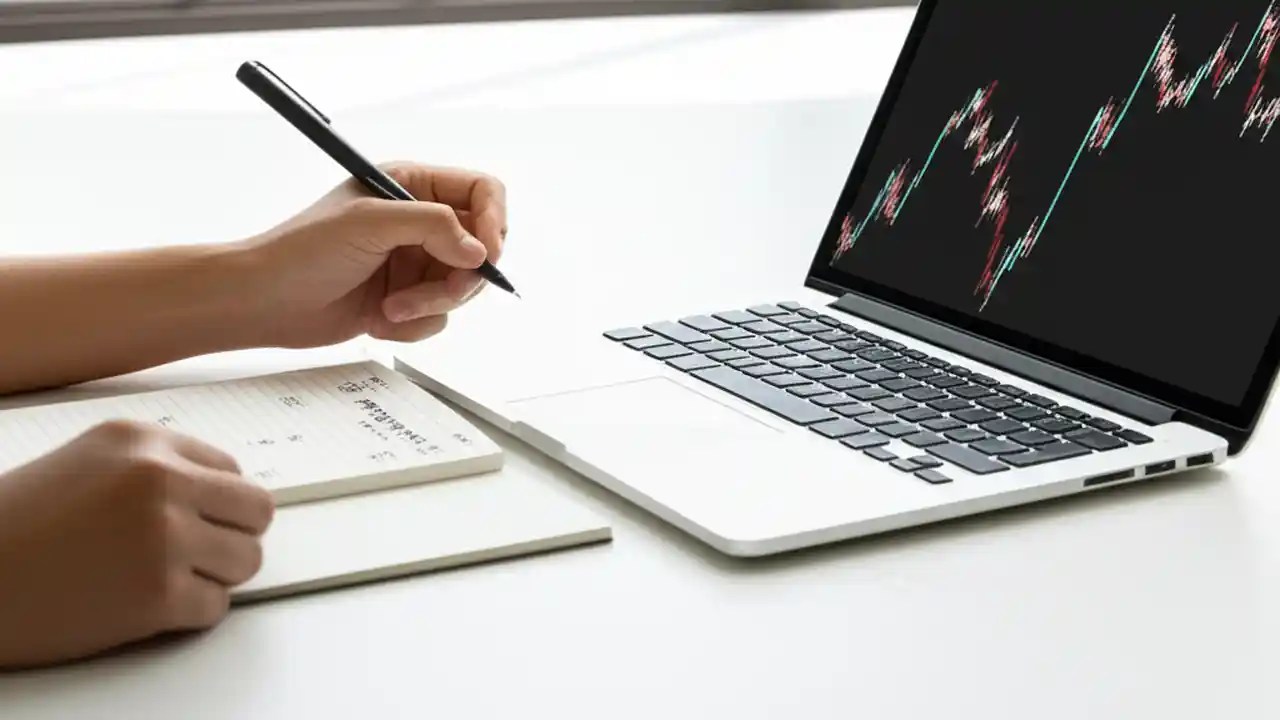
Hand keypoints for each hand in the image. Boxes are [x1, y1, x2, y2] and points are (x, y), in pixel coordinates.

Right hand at [0, 420, 273, 668]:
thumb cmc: (18, 526)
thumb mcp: (90, 461)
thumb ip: (160, 465)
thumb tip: (226, 490)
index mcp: (145, 443)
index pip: (233, 470)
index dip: (217, 503)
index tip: (196, 519)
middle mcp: (162, 482)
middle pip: (257, 511)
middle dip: (234, 535)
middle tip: (199, 552)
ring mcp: (164, 538)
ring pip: (247, 560)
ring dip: (215, 575)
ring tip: (164, 576)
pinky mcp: (159, 595)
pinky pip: (217, 607)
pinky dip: (190, 613)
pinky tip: (146, 604)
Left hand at [242, 162, 506, 347]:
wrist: (264, 302)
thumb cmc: (302, 251)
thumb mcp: (370, 222)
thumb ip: (433, 226)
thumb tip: (478, 251)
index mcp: (411, 185)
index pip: (482, 192)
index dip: (495, 222)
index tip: (487, 255)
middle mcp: (419, 222)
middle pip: (481, 247)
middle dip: (460, 277)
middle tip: (439, 291)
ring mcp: (414, 262)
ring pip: (462, 287)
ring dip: (431, 304)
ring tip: (392, 308)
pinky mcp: (407, 299)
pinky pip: (440, 317)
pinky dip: (414, 324)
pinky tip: (378, 318)